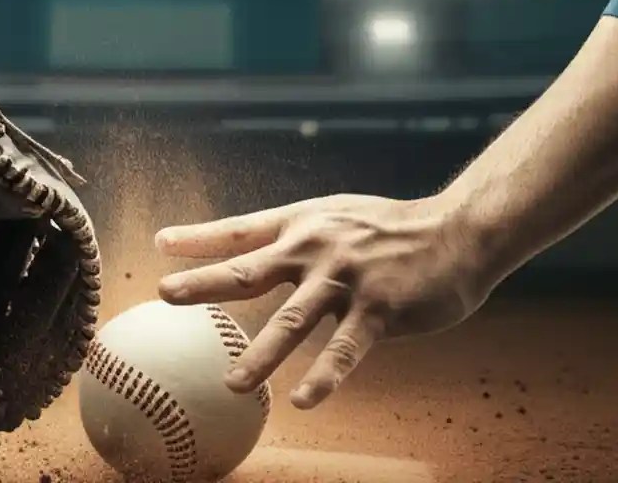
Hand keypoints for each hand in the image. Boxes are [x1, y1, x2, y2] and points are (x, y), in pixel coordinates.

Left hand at [155, 193, 489, 409]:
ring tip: (232, 383)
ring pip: (292, 321)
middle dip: (204, 284)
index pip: (241, 230)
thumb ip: (295, 235)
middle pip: (250, 269)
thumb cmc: (389, 229)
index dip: (199, 237)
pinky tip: (303, 400)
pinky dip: (323, 376)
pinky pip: (344, 350)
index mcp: (302, 225)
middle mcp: (316, 248)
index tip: (160, 245)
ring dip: (259, 354)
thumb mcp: (334, 217)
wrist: (457, 231)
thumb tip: (252, 252)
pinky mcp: (379, 309)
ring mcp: (346, 279)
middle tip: (165, 294)